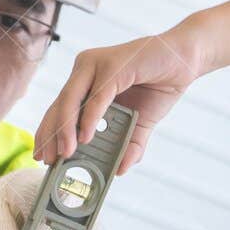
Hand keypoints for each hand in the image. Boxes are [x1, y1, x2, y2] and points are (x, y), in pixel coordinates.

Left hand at [34, 23, 208, 172]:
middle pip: (59, 106)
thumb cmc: (160, 84)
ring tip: (65, 154)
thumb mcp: (142, 124)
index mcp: (87, 81)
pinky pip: (97, 96)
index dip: (49, 133)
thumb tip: (121, 170)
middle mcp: (85, 70)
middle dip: (51, 135)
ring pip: (72, 100)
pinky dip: (90, 118)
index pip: (60, 109)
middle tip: (47, 160)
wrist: (185, 59)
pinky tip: (86, 137)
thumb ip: (130, 145)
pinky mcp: (113, 65)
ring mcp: (96, 65)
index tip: (43, 155)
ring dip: (66, 130)